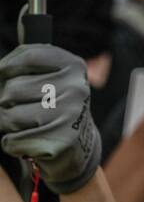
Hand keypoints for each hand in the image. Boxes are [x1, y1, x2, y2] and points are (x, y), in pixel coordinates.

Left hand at [0, 44, 101, 193]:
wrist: (78, 145)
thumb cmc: (51, 107)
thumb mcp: (45, 79)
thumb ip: (19, 67)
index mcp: (73, 66)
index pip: (27, 56)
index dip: (5, 67)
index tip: (2, 75)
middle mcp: (76, 88)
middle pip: (12, 89)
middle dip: (6, 102)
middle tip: (22, 109)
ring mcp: (71, 114)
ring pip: (9, 116)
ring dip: (7, 124)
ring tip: (26, 125)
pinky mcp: (61, 141)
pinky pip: (12, 141)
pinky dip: (12, 144)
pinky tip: (28, 141)